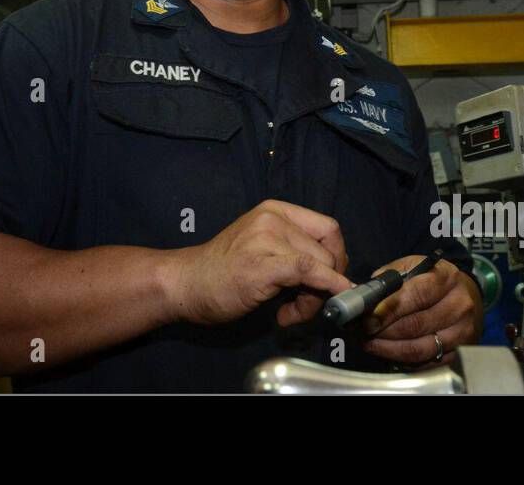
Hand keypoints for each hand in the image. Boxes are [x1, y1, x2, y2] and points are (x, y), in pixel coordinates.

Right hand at [166, 200, 352, 325]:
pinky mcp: (260, 264)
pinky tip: (303, 310)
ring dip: (313, 298)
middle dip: (328, 282)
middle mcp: (272, 218)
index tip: (330, 281)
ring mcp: (265, 238)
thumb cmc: (223, 272)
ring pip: (321, 266)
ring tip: (289, 313)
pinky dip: (326, 288)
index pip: (328, 228)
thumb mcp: (263, 249)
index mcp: (275, 210)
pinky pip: (308, 272)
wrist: (186, 284)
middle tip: (304, 305)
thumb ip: (296, 253)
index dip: (337, 257)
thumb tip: (336, 278)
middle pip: (328, 249)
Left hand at [360, 254, 479, 366]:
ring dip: (388, 349)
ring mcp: (462, 331)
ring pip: (418, 349)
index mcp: (445, 277)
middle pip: (415, 325)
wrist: (464, 296)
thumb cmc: (430, 280)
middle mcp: (459, 305)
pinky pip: (425, 363)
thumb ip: (388, 278)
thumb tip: (362, 295)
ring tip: (368, 344)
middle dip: (383, 331)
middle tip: (360, 332)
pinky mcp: (459, 352)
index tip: (367, 319)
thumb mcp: (412, 266)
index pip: (415, 296)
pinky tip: (385, 352)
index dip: (388, 309)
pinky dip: (401, 360)